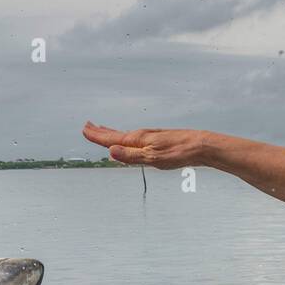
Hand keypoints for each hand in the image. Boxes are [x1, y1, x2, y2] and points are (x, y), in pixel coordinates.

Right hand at [82, 122, 205, 168]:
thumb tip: (110, 152)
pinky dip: (126, 137)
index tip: (84, 130)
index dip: (97, 136)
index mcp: (138, 139)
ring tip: (103, 130)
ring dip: (112, 133)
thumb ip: (131, 156)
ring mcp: (151, 137)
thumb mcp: (153, 158)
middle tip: (87, 126)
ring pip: (126, 135)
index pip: (112, 138)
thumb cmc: (178, 153)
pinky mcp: (159, 141)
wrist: (201, 145)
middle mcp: (142, 136)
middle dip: (101, 131)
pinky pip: (136, 138)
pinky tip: (130, 140)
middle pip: (116, 134)